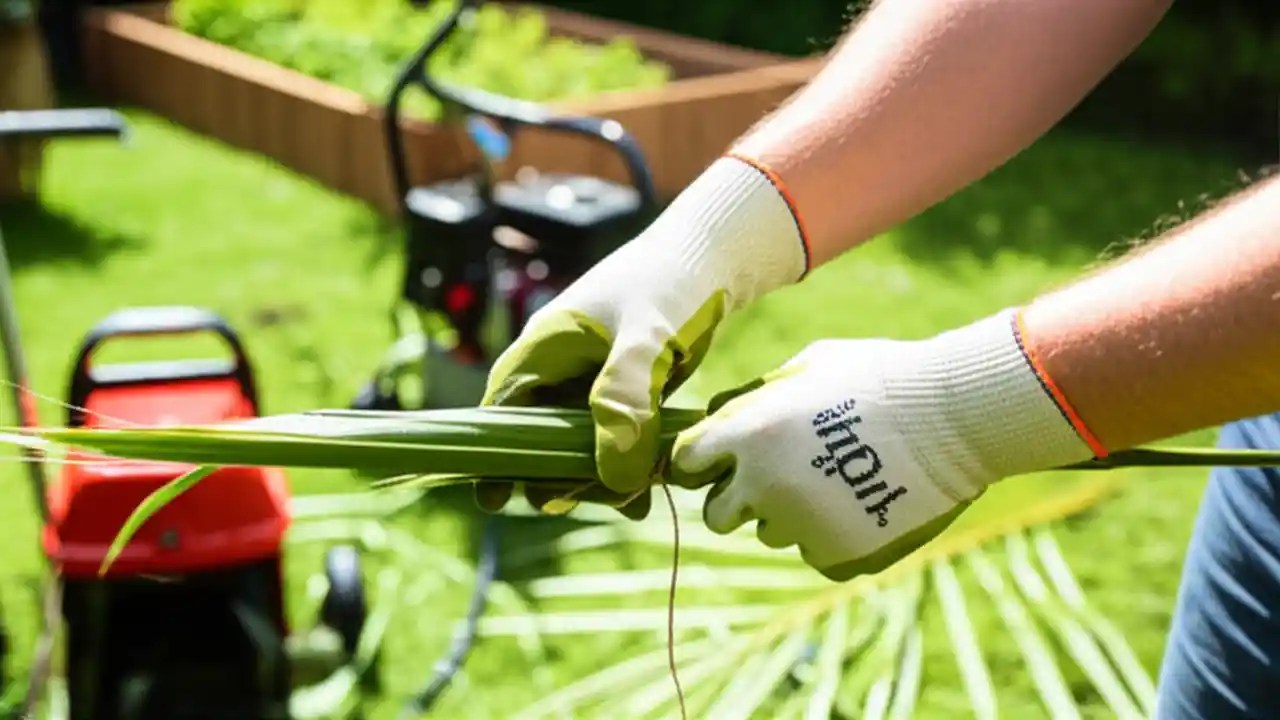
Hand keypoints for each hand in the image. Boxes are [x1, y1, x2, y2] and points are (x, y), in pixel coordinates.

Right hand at [478, 155, 807, 516]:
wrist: (713, 262)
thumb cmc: (670, 287)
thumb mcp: (646, 341)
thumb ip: (624, 403)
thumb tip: (612, 480)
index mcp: (542, 351)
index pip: (499, 412)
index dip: (492, 457)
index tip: (496, 500)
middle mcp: (557, 371)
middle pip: (536, 442)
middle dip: (563, 478)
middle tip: (610, 498)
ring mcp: (588, 386)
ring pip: (575, 449)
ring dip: (599, 479)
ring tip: (638, 501)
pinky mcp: (621, 396)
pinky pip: (611, 441)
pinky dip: (626, 466)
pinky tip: (650, 487)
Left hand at [668, 311, 1095, 579]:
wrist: (954, 416)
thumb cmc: (878, 378)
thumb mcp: (807, 365)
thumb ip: (754, 396)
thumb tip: (717, 414)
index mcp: (746, 434)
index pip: (686, 462)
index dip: (702, 459)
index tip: (721, 457)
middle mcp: (762, 485)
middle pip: (718, 514)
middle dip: (738, 497)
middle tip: (779, 475)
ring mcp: (798, 526)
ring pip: (770, 532)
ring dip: (790, 512)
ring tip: (838, 477)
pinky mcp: (836, 556)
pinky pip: (813, 551)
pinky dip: (830, 533)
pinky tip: (862, 500)